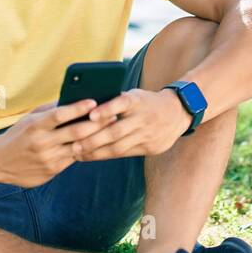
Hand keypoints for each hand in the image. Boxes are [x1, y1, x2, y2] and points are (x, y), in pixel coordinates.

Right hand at [0, 99, 118, 187]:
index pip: (59, 114)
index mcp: (35, 125)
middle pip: (75, 132)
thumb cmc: (18, 135)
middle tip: (113, 116)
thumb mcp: (30, 118)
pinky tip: (98, 143)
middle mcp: (42, 142)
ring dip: (96, 138)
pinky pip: (73, 159)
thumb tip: (73, 97)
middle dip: (97, 124)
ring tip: (111, 129)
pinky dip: (85, 150)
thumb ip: (50, 110)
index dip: (78, 108)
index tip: (94, 101)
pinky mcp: (51, 171)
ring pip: (78, 148)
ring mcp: (47, 158)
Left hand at [71, 88, 191, 161]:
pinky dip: (106, 155)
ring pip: (119, 146)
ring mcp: (148, 134)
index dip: (107, 109)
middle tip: (73, 144)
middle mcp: (143, 117)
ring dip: (96, 151)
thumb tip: (86, 110)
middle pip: (116, 131)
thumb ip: (116, 102)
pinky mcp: (150, 147)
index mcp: (138, 100)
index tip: (91, 115)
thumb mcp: (135, 95)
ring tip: (78, 153)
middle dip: (93, 139)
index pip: (122, 103)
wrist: (178, 112)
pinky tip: (92, 156)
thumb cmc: (146, 102)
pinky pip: (125, 153)